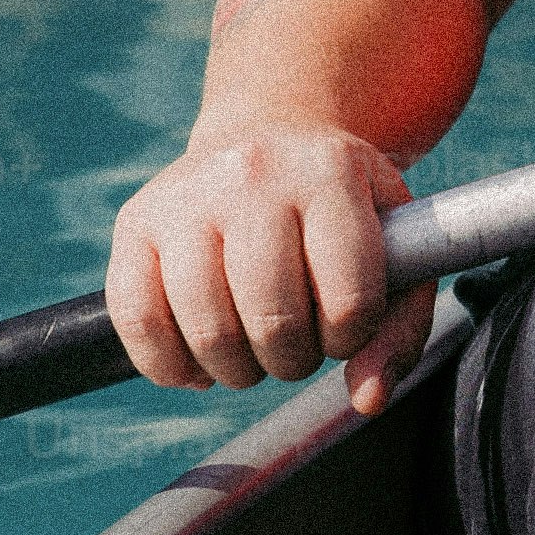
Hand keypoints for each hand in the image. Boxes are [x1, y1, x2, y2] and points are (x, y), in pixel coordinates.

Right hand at [105, 121, 431, 413]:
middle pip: (274, 320)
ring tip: (252, 348)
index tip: (345, 326)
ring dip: (237, 369)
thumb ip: (398, 329)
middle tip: (296, 344)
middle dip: (292, 360)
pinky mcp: (135, 221)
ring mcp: (187, 195)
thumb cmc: (338, 212)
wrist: (270, 135)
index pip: (349, 299)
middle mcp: (254, 173)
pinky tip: (199, 358)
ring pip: (208, 330)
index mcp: (332, 173)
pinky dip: (170, 365)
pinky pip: (138, 320)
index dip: (351, 337)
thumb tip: (368, 399)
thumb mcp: (395, 247)